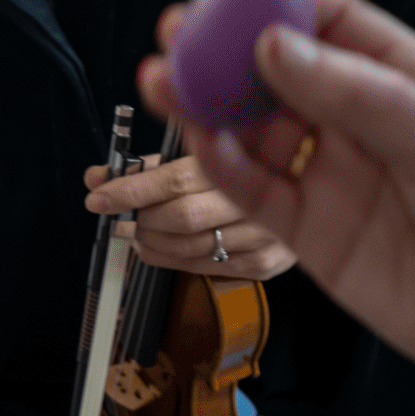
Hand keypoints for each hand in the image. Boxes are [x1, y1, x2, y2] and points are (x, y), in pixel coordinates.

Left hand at [82, 152, 295, 279]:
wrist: (316, 184)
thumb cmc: (249, 159)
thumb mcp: (203, 147)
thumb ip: (152, 164)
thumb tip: (99, 176)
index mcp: (245, 157)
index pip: (176, 180)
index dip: (131, 190)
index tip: (99, 194)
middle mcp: (261, 200)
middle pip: (182, 217)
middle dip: (139, 217)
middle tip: (116, 213)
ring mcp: (267, 236)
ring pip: (191, 248)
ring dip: (150, 241)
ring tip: (133, 229)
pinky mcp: (267, 263)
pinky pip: (207, 268)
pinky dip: (171, 258)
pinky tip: (157, 246)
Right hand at [135, 0, 414, 412]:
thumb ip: (354, 92)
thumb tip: (272, 46)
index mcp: (406, 79)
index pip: (328, 22)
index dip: (274, 4)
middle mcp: (363, 124)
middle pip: (276, 74)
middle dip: (222, 53)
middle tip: (174, 35)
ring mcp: (335, 178)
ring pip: (254, 132)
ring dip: (207, 107)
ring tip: (162, 82)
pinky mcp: (314, 236)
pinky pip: (256, 193)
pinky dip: (222, 167)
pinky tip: (200, 143)